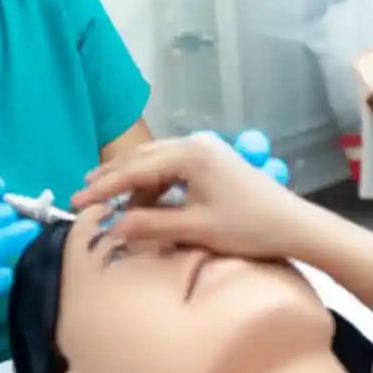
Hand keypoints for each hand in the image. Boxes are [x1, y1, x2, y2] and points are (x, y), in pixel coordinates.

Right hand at [71, 133, 315, 260]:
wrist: (293, 224)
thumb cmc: (247, 227)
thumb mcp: (195, 229)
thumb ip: (150, 226)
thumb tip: (113, 228)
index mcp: (189, 154)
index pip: (134, 169)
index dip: (104, 187)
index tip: (79, 201)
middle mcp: (195, 143)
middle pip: (142, 158)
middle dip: (112, 177)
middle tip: (84, 193)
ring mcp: (205, 149)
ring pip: (156, 161)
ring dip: (132, 180)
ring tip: (107, 197)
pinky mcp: (213, 160)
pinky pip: (172, 166)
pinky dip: (153, 182)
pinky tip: (143, 198)